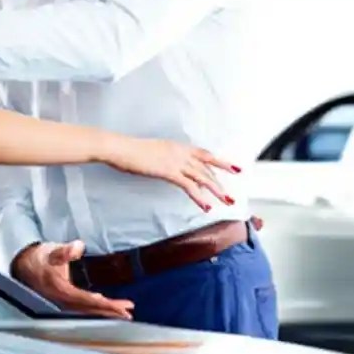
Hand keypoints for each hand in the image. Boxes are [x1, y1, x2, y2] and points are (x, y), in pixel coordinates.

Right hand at [12, 240, 133, 319]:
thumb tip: (79, 246)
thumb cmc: (39, 258)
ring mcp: (63, 302)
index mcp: (62, 290)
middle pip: (91, 308)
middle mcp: (63, 300)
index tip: (122, 307)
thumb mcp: (52, 251)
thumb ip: (65, 250)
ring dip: (106, 310)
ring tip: (123, 310)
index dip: (106, 305)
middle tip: (128, 311)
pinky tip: (104, 303)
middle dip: (110, 310)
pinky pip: (84, 307)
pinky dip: (97, 307)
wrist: (23, 264)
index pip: (89, 301)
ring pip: (88, 309)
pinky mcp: (64, 300)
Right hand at [100, 136, 240, 211]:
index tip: (233, 168)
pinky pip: (189, 186)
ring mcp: (176, 161)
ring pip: (203, 177)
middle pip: (207, 168)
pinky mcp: (169, 171)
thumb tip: (166, 165)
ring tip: (226, 202)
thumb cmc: (129, 150)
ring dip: (216, 191)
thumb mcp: (152, 151)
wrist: (120, 148)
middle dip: (221, 182)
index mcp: (177, 146)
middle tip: (231, 195)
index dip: (220, 162)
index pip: (204, 154)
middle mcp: (180, 152)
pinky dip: (199, 197)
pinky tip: (205, 206)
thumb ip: (163, 157)